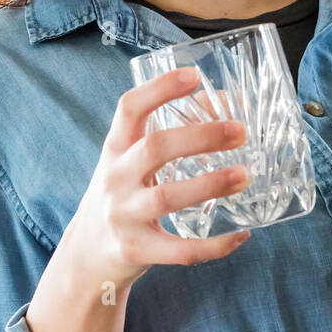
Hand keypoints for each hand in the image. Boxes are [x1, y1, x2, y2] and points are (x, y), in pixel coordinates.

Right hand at [56, 66, 252, 290]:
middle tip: (240, 131)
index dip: (160, 89)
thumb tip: (229, 102)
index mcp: (115, 148)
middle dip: (200, 137)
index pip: (129, 108)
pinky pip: (179, 250)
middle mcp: (115, 178)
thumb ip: (169, 133)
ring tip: (244, 175)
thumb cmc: (122, 194)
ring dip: (210, 185)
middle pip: (155, 148)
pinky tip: (241, 235)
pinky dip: (214, 246)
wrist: (87, 255)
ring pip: (167, 197)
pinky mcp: (136, 251)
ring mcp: (123, 216)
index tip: (194, 76)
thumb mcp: (131, 160)